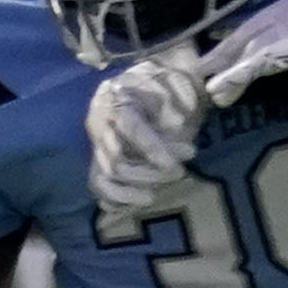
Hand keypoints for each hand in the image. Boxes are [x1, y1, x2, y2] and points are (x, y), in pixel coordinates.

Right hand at [83, 50, 206, 215]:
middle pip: (115, 160)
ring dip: (131, 192)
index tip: (178, 163)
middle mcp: (99, 121)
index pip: (131, 128)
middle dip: (149, 173)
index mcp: (118, 97)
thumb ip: (182, 106)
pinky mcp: (98, 159)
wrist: (157, 84)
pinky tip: (136, 202)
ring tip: (155, 195)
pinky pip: (98, 185)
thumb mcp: (180, 86)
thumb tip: (191, 126)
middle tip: (179, 173)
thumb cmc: (170, 87)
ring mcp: (96, 142)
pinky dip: (115, 199)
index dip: (154, 149)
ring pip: (104, 177)